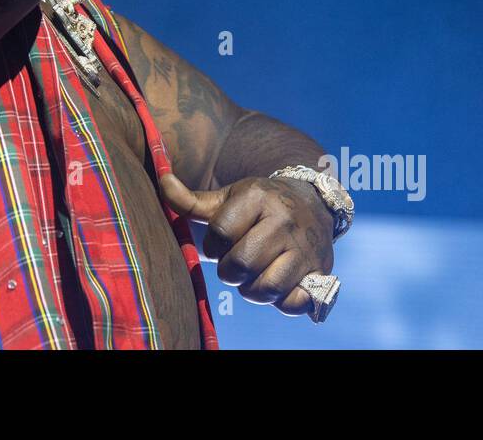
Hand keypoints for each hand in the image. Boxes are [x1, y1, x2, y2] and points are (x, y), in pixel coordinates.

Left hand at [159, 172, 334, 316]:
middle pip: (239, 264)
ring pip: (265, 287)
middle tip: (236, 261)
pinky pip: (293, 302)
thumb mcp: (228, 197)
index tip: (221, 241)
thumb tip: (162, 180)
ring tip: (255, 274)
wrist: (312, 201)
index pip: (219, 233)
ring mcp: (303, 247)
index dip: (213, 244)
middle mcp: (283, 221)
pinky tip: (279, 285)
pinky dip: (282, 301)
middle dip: (229, 270)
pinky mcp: (320, 271)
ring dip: (252, 289)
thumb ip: (191, 200)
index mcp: (257, 197)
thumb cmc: (259, 204)